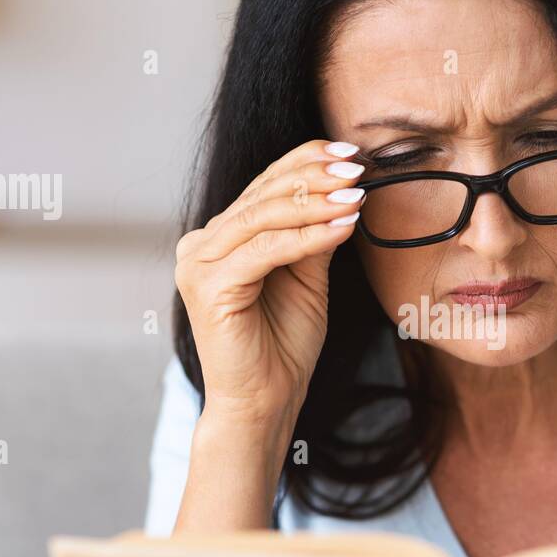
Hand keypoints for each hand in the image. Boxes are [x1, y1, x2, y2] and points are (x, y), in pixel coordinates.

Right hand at [174, 139, 366, 427]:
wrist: (265, 402)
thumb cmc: (283, 346)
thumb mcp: (307, 278)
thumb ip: (314, 234)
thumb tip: (345, 189)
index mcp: (220, 238)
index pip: (264, 185)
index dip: (306, 162)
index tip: (352, 153)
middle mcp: (201, 245)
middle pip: (263, 194)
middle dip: (315, 176)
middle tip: (358, 166)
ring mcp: (198, 264)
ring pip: (263, 217)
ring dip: (316, 202)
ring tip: (356, 193)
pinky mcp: (208, 287)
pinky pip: (266, 250)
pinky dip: (308, 236)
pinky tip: (344, 226)